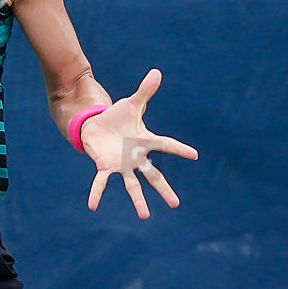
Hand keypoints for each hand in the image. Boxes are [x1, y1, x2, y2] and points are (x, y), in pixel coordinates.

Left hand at [81, 70, 198, 217]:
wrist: (96, 125)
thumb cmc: (117, 116)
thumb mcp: (132, 104)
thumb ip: (144, 92)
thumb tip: (156, 72)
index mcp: (145, 141)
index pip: (166, 145)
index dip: (179, 149)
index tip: (194, 155)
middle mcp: (136, 157)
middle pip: (154, 175)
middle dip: (164, 190)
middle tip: (176, 204)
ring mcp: (121, 164)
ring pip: (132, 185)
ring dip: (138, 200)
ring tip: (145, 216)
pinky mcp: (104, 166)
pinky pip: (101, 182)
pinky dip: (96, 193)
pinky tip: (93, 206)